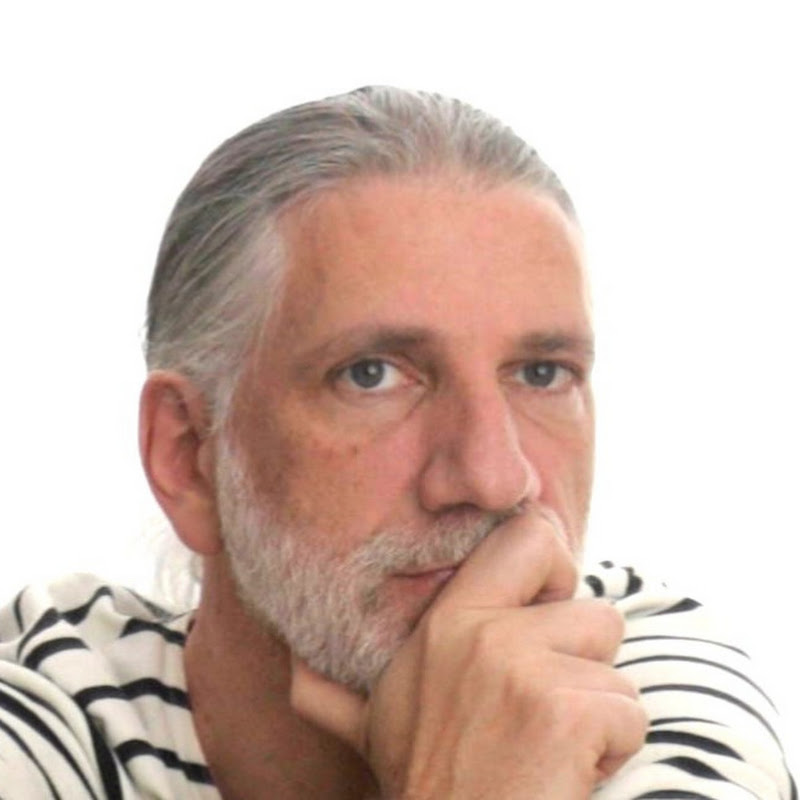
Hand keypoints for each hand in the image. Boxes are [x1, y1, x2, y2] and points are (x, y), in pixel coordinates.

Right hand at [291, 509, 647, 798]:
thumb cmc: (424, 785)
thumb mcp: (371, 725)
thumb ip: (331, 685)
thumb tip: (289, 656)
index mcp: (447, 621)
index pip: (529, 536)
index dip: (553, 566)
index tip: (545, 606)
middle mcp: (483, 633)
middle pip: (593, 605)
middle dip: (587, 651)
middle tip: (552, 693)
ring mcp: (525, 669)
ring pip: (614, 665)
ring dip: (595, 712)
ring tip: (548, 743)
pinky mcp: (564, 713)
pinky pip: (627, 713)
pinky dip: (610, 749)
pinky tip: (565, 773)